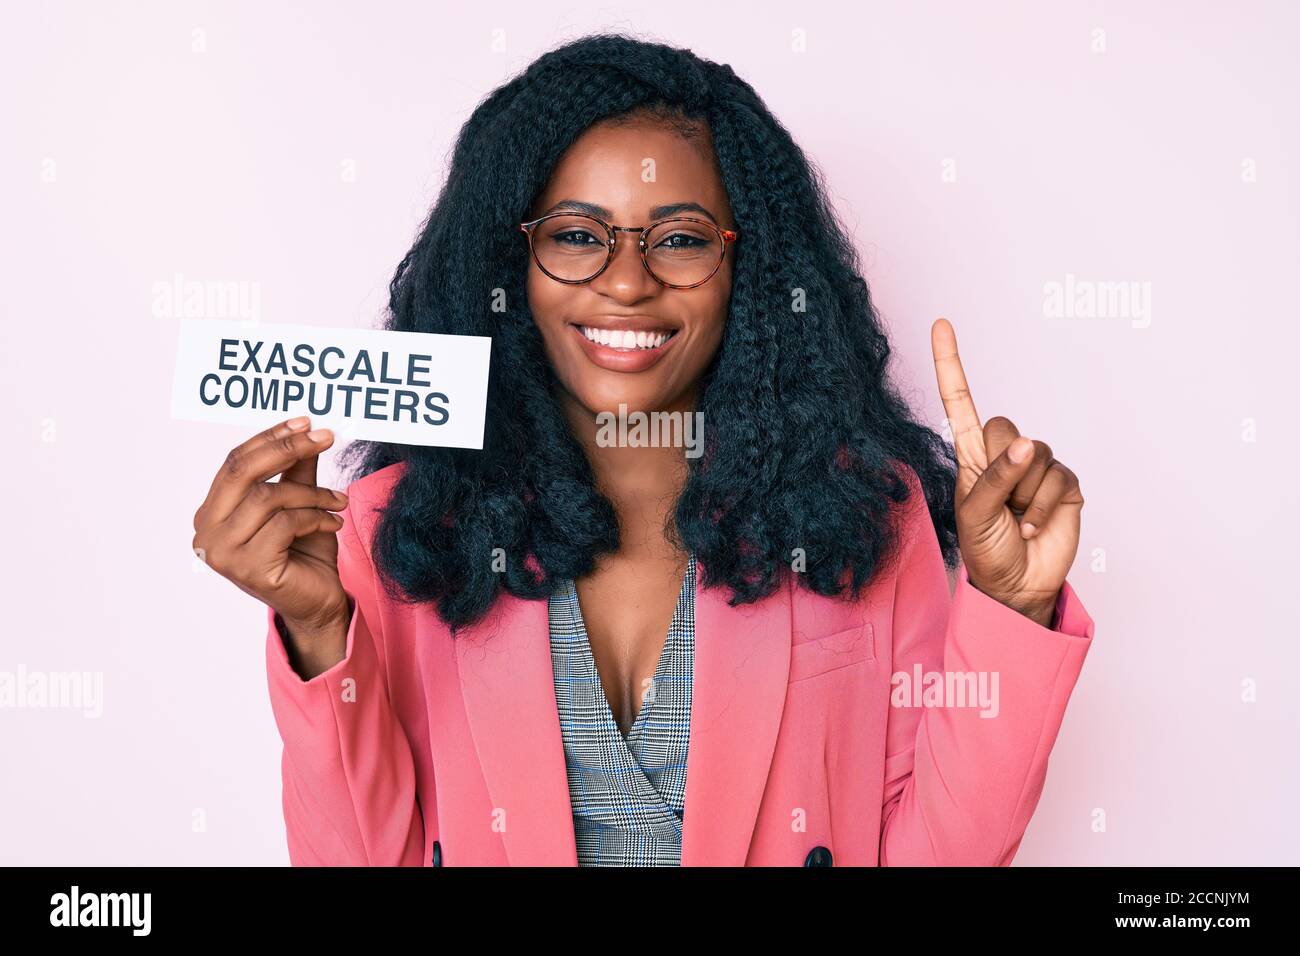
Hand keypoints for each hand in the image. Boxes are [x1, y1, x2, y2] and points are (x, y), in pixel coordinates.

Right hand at [192, 417, 351, 642]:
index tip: (305, 421)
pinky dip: (316, 517)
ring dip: (312, 493)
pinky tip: (334, 523)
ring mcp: (222, 552)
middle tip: (325, 437)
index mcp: (211, 511)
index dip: (270, 438)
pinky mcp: (248, 568)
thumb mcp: (300, 503)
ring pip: (267, 498)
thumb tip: (306, 429)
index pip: (235, 462)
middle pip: (242, 473)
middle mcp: (206, 531)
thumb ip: (296, 470)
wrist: (318, 603)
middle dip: (287, 449)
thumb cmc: (305, 553)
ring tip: (338, 500)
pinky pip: (284, 524)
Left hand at [930, 318, 1084, 625]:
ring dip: (1024, 495)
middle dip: (1001, 468)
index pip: (960, 402)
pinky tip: (1035, 526)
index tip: (941, 324)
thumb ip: (995, 478)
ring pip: (1034, 454)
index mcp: (971, 456)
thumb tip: (1026, 446)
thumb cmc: (986, 549)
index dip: (950, 364)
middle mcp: (1003, 454)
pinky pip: (1058, 478)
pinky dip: (1044, 507)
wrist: (1018, 585)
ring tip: (1017, 519)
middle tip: (1001, 505)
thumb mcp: (975, 515)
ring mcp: (1036, 467)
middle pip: (1004, 427)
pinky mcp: (1065, 483)